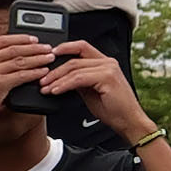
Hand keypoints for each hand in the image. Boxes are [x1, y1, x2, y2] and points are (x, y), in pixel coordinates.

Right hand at [0, 23, 52, 139]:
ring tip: (49, 58)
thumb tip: (7, 59)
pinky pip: (21, 75)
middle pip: (14, 48)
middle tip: (47, 47)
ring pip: (20, 60)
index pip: (2, 40)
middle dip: (34, 47)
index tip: (33, 39)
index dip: (20, 38)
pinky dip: (34, 73)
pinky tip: (42, 72)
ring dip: (38, 58)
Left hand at [33, 39, 149, 143]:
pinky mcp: (107, 78)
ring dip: (56, 78)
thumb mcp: (91, 92)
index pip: (81, 47)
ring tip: (45, 87)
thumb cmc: (114, 110)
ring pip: (75, 68)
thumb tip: (61, 78)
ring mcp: (108, 69)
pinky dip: (64, 85)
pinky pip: (79, 78)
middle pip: (75, 58)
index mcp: (105, 62)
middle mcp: (108, 62)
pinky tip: (56, 91)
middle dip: (54, 69)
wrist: (129, 122)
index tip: (49, 56)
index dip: (64, 48)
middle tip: (42, 79)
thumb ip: (79, 81)